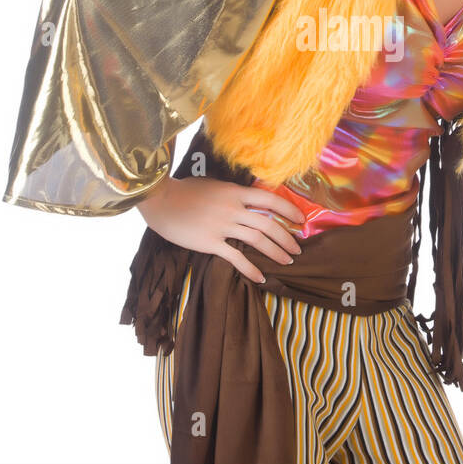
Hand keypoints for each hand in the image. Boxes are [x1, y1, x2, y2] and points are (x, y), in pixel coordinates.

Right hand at [135, 175, 306, 283]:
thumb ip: (232, 194)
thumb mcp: (214, 185)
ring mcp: (222, 225)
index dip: (289, 210)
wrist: (161, 200)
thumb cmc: (185, 191)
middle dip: (287, 238)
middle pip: (268, 224)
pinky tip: (261, 278)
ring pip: (258, 240)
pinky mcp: (211, 242)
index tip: (301, 220)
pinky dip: (251, 270)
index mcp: (235, 192)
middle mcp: (233, 208)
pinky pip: (236, 258)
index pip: (270, 199)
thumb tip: (248, 199)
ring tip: (286, 262)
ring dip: (275, 252)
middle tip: (297, 249)